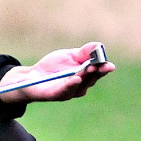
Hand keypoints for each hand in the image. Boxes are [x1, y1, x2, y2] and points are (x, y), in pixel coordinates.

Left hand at [0, 42, 114, 103]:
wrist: (32, 76)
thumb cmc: (53, 66)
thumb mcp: (69, 55)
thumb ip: (83, 52)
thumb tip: (99, 46)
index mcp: (85, 75)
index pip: (97, 72)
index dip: (104, 69)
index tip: (109, 64)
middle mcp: (80, 86)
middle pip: (90, 80)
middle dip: (96, 72)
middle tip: (100, 65)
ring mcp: (68, 92)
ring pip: (79, 86)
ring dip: (84, 77)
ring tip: (88, 68)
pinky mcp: (55, 95)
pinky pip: (64, 91)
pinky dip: (71, 85)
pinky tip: (76, 79)